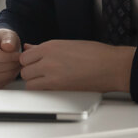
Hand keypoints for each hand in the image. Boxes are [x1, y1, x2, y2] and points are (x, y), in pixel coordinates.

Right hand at [0, 28, 21, 88]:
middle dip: (8, 66)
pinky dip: (3, 82)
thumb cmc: (0, 40)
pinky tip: (9, 74)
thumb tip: (8, 47)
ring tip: (15, 68)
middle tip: (18, 63)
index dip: (4, 57)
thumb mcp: (7, 34)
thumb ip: (9, 39)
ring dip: (7, 75)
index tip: (17, 56)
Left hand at [19, 40, 134, 91]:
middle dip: (30, 73)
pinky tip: (52, 88)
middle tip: (40, 74)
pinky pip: (41, 92)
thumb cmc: (95, 54)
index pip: (24, 57)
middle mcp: (48, 60)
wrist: (112, 66)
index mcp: (50, 47)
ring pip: (29, 83)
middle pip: (24, 70)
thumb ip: (44, 48)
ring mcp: (53, 75)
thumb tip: (29, 47)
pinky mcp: (60, 89)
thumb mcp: (66, 44)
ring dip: (35, 83)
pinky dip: (43, 92)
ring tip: (47, 82)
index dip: (29, 62)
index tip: (34, 65)